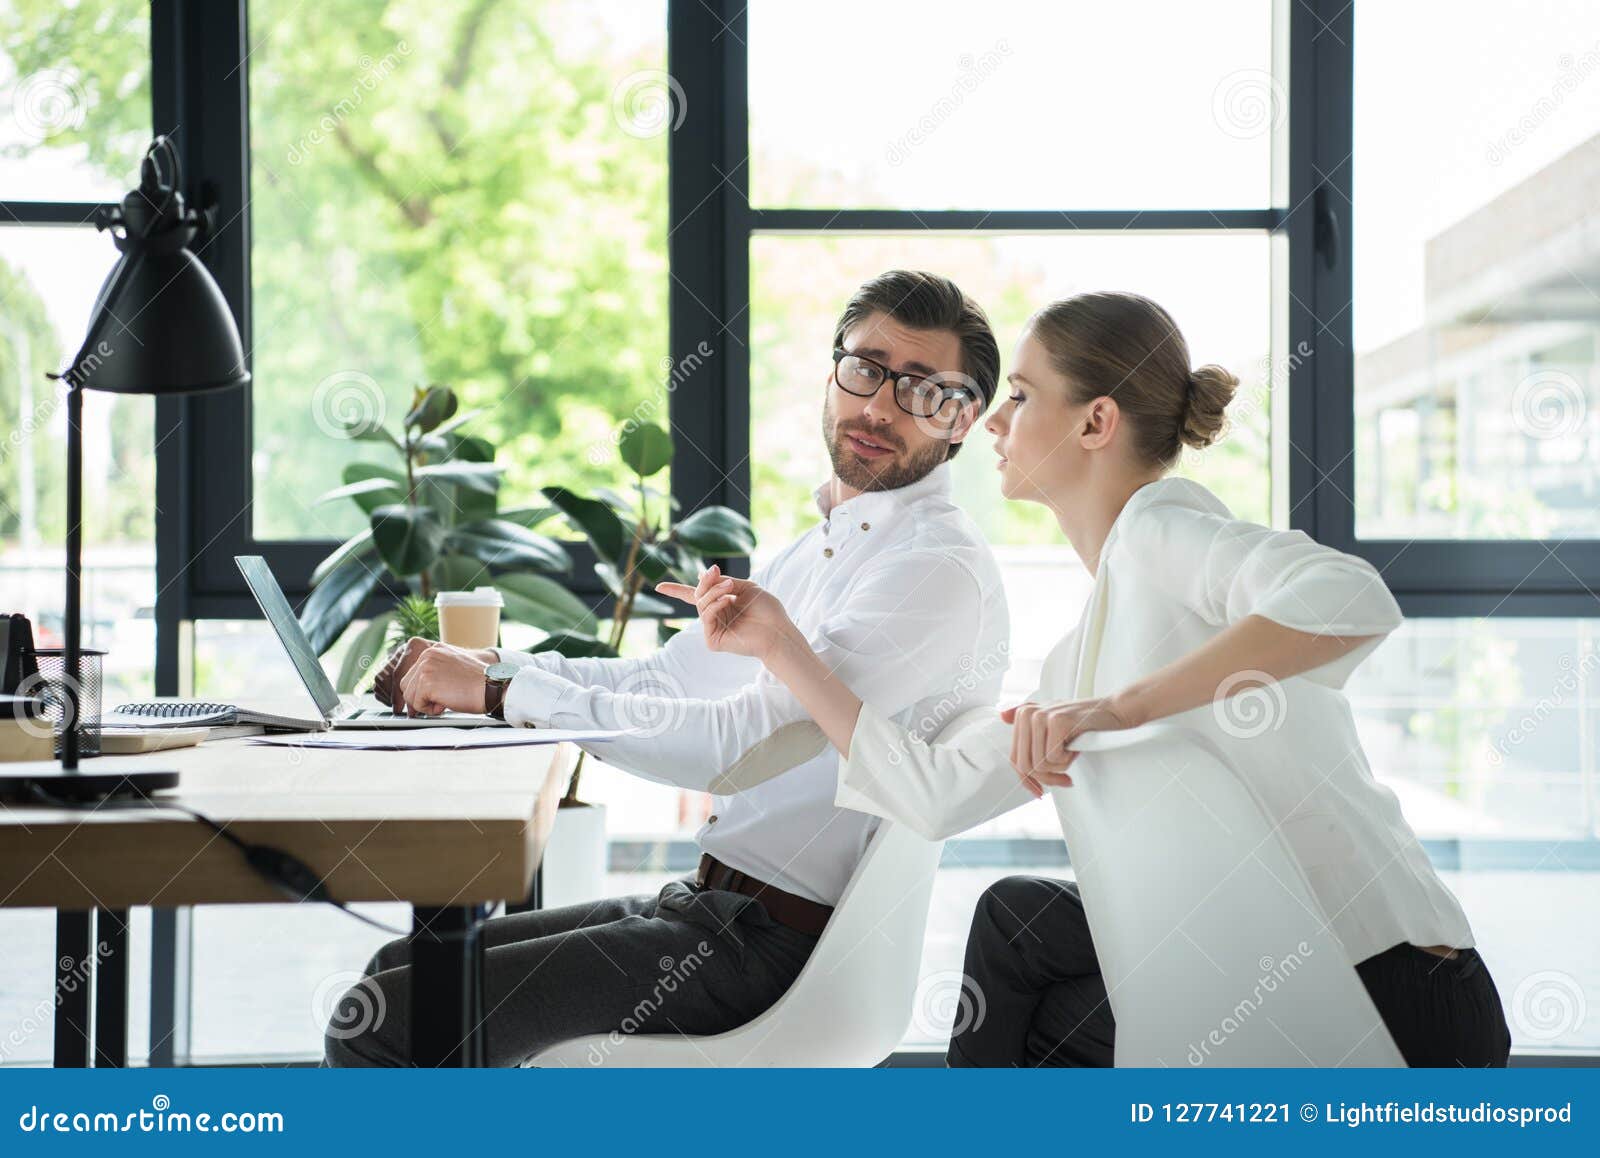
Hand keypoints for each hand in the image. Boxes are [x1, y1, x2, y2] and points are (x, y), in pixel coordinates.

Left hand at [373, 637, 494, 705]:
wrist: (492, 687)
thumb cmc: (478, 683)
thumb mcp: (453, 668)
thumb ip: (435, 672)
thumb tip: (417, 690)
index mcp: (434, 649)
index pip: (413, 674)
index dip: (422, 690)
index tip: (435, 696)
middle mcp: (427, 655)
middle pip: (407, 684)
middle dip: (420, 697)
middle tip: (441, 700)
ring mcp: (425, 668)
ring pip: (409, 695)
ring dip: (426, 704)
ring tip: (446, 701)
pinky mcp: (426, 683)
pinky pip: (417, 704)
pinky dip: (430, 710)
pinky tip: (446, 704)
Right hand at [655, 564, 798, 660]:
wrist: (778, 631)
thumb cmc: (767, 611)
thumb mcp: (746, 587)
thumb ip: (724, 582)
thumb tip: (704, 573)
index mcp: (721, 604)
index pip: (695, 596)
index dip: (676, 591)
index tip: (659, 587)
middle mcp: (715, 617)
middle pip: (697, 595)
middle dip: (705, 583)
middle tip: (717, 572)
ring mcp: (713, 629)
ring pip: (701, 604)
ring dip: (714, 592)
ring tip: (730, 589)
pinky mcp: (713, 640)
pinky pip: (706, 616)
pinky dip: (715, 605)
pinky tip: (729, 602)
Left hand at [1001, 696, 1134, 795]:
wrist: (1113, 712)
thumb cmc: (1083, 722)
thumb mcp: (1051, 721)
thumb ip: (1028, 723)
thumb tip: (1002, 715)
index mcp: (1023, 715)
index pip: (1015, 760)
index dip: (1027, 781)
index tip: (1040, 792)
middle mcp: (1027, 714)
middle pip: (1026, 765)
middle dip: (1047, 780)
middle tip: (1065, 780)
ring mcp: (1041, 716)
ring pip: (1040, 764)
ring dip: (1060, 768)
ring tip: (1072, 755)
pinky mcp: (1057, 721)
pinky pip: (1054, 757)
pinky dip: (1068, 759)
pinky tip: (1076, 747)